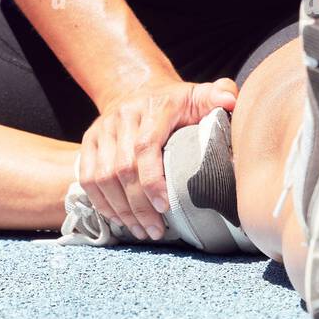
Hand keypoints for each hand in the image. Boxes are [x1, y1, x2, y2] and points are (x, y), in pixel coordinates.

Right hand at [79, 77, 238, 240]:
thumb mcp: (200, 94)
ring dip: (120, 209)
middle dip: (138, 205)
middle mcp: (123, 115)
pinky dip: (101, 202)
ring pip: (101, 176)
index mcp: (153, 106)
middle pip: (122, 167)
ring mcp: (102, 128)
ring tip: (141, 231)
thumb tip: (231, 102)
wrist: (137, 87)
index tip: (164, 207)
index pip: (144, 146)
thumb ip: (219, 94)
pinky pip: (87, 177)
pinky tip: (119, 219)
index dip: (152, 179)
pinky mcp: (89, 140)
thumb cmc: (177, 102)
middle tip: (156, 231)